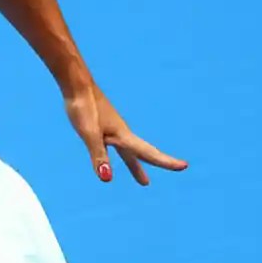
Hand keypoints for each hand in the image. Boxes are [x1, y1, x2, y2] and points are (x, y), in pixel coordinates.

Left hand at [64, 82, 188, 184]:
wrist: (76, 83)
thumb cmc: (83, 107)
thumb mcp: (89, 134)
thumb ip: (99, 155)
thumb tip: (107, 179)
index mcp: (123, 135)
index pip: (148, 153)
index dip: (166, 161)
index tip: (184, 166)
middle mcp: (121, 132)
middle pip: (143, 153)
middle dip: (157, 164)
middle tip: (177, 169)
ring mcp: (112, 127)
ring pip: (129, 151)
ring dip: (137, 164)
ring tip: (143, 179)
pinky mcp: (102, 123)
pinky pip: (116, 144)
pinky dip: (122, 153)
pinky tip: (115, 151)